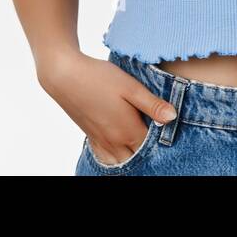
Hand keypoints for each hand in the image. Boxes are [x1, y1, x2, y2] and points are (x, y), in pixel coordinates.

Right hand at [38, 51, 176, 164]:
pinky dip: (116, 158)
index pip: (152, 146)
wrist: (64, 75)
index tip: (167, 127)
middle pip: (137, 157)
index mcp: (128, 130)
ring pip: (122, 161)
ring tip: (139, 142)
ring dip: (132, 155)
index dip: (163, 140)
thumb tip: (173, 117)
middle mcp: (115, 141)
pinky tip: (120, 148)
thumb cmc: (98, 77)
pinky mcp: (91, 136)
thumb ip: (152, 104)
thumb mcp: (130, 86)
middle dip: (148, 151)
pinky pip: (106, 158)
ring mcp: (101, 141)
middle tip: (156, 136)